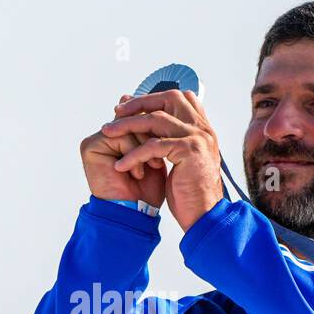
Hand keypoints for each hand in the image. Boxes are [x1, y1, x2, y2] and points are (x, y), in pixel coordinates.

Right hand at [80, 94, 167, 207]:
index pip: (138, 119)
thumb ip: (148, 129)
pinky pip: (119, 136)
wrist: (136, 214)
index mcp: (118, 137)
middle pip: (134, 119)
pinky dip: (133, 155)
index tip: (166, 142)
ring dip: (144, 148)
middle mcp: (105, 137)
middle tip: (157, 161)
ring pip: (128, 127)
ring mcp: (96, 142)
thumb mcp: (153, 153)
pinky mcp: (90, 147)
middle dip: (151, 138)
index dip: (154, 129)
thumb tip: (146, 103)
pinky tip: (137, 173)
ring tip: (151, 168)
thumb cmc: (146, 191)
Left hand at [100, 89, 222, 230]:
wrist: (205, 215)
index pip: (178, 98)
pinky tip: (121, 165)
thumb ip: (168, 141)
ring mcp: (197, 138)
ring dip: (129, 126)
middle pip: (168, 99)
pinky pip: (154, 146)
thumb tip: (145, 125)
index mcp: (202, 128)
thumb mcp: (179, 161)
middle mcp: (202, 128)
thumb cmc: (190, 192)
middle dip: (140, 102)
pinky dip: (134, 155)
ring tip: (109, 134)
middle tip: (117, 112)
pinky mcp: (188, 151)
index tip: (131, 107)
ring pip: (156, 120)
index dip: (153, 99)